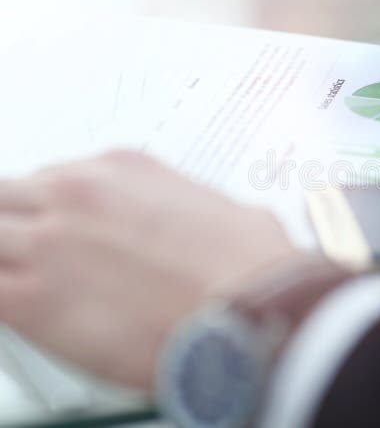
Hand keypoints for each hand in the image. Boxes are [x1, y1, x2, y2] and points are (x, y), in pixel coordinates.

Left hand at [0, 151, 297, 390]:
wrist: (253, 312)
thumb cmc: (250, 268)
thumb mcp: (226, 210)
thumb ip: (189, 209)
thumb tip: (193, 226)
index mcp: (123, 168)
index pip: (57, 178)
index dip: (58, 210)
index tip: (64, 230)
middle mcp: (78, 194)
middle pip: (8, 197)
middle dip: (17, 223)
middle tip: (32, 252)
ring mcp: (49, 242)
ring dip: (7, 255)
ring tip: (29, 279)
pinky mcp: (31, 298)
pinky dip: (0, 290)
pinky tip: (22, 306)